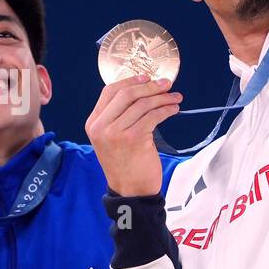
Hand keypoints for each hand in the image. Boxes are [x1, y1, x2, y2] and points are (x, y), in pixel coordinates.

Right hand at [85, 75, 182, 196]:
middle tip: (166, 84)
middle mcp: (101, 126)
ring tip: (175, 98)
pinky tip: (174, 110)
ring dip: (162, 98)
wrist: (130, 191)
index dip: (130, 81)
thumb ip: (118, 116)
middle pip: (127, 93)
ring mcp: (116, 133)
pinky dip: (166, 110)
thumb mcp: (111, 138)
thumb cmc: (125, 164)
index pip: (109, 91)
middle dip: (150, 86)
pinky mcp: (134, 139)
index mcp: (93, 123)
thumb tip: (141, 90)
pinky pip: (153, 116)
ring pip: (142, 104)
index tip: (147, 78)